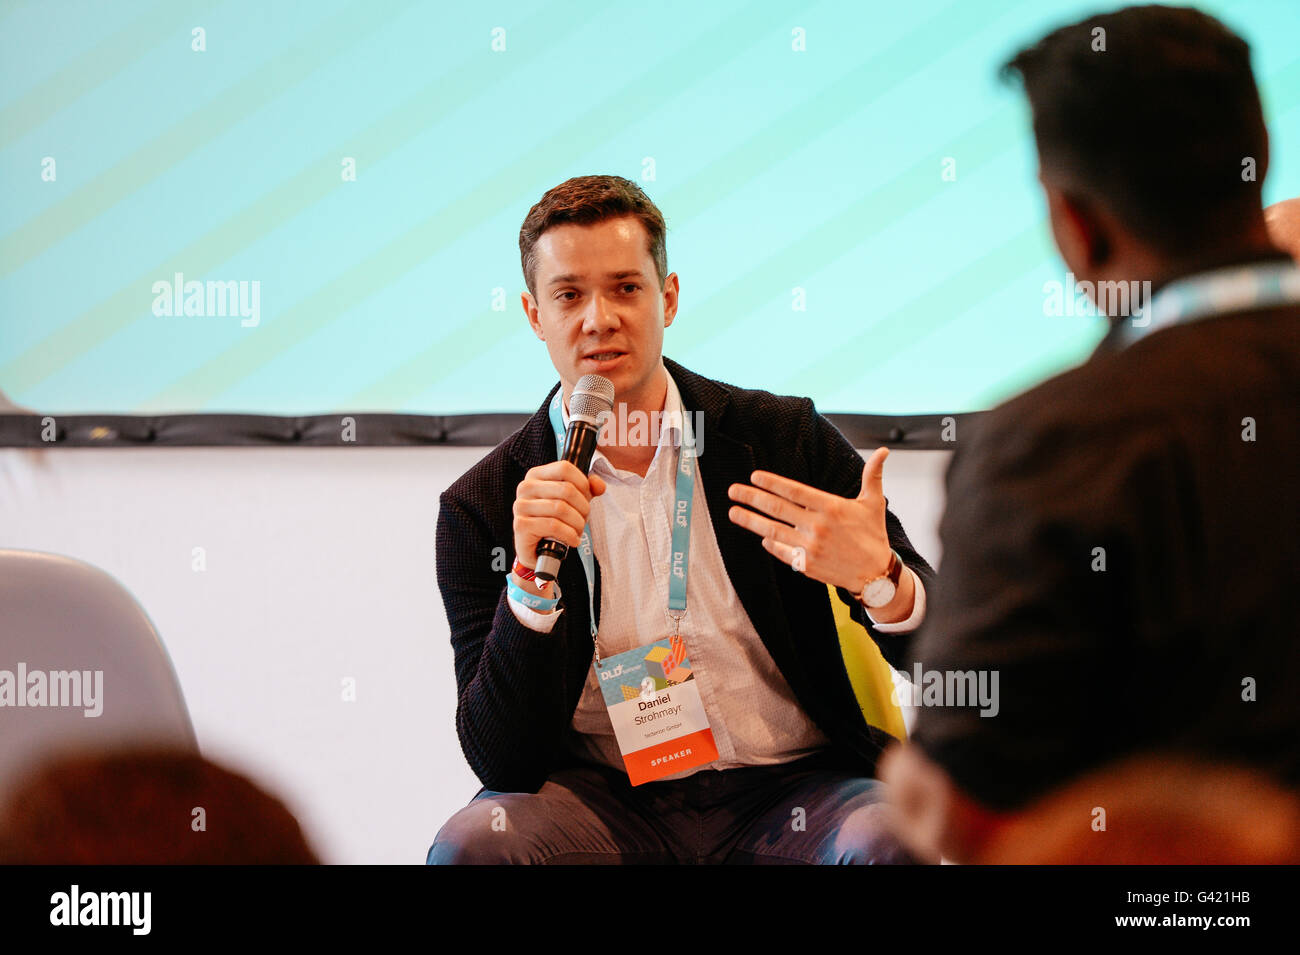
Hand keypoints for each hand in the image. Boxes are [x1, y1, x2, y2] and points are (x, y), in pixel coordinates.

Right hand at [512, 461, 605, 574]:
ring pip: (561, 508)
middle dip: (583, 507)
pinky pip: (553, 526)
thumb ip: (587, 489)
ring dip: (577, 523)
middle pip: (566, 489)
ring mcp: (521, 506)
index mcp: (536, 475)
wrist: (536, 549)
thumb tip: (599, 485)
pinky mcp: (521, 525)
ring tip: (578, 531)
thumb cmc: (553, 520)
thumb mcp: (573, 501)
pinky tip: (572, 539)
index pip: (564, 468)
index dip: (582, 483)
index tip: (586, 498)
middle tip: (583, 519)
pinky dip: (569, 535)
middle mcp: (526, 487)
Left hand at [726, 447, 891, 593]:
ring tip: (733, 512)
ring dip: (750, 521)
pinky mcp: (807, 565)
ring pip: (773, 531)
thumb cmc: (873, 535)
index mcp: (831, 507)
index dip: (772, 483)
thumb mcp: (873, 503)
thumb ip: (873, 475)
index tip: (754, 476)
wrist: (876, 575)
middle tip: (733, 490)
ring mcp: (810, 547)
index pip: (794, 491)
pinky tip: (761, 537)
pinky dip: (769, 543)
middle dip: (751, 498)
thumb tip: (884, 451)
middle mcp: (818, 526)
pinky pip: (782, 551)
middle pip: (777, 509)